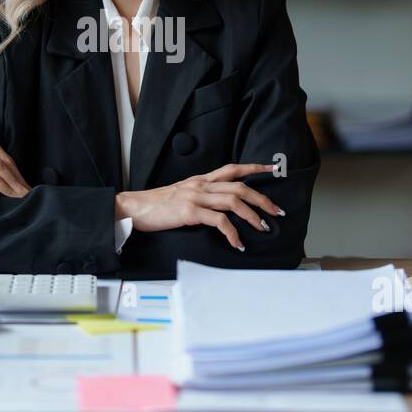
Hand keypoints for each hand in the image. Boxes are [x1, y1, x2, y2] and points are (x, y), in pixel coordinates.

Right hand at [115, 163, 284, 251]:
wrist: (134, 207)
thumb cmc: (157, 205)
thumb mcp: (182, 193)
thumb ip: (201, 195)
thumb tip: (219, 206)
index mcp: (201, 179)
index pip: (233, 168)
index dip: (255, 168)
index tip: (273, 170)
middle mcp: (201, 184)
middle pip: (240, 186)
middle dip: (262, 199)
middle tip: (277, 211)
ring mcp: (196, 197)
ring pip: (234, 202)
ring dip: (252, 216)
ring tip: (263, 228)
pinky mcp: (190, 212)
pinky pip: (219, 221)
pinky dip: (232, 233)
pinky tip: (237, 243)